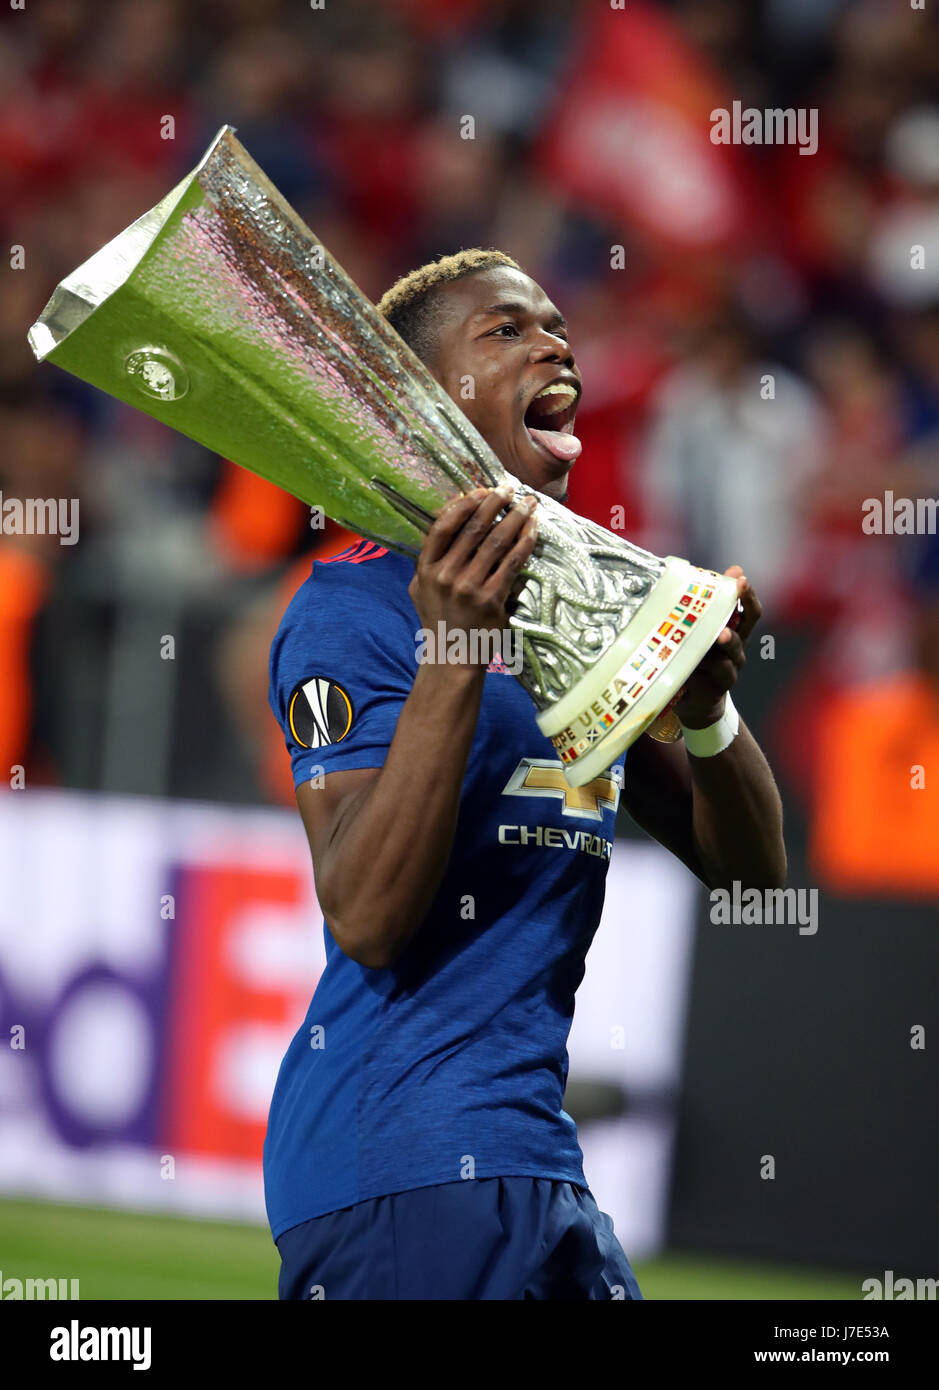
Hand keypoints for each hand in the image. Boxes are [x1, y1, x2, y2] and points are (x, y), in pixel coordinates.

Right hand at [408, 485, 537, 663]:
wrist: (452, 659)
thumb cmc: (439, 620)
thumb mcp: (420, 588)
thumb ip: (430, 559)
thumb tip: (447, 521)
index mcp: (426, 569)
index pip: (442, 527)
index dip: (463, 505)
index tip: (480, 491)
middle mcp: (445, 576)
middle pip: (473, 529)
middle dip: (495, 504)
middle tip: (510, 489)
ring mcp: (469, 588)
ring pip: (496, 542)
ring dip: (515, 518)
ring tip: (529, 504)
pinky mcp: (492, 600)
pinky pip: (513, 563)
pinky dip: (525, 543)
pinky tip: (533, 531)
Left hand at [674, 566, 761, 728]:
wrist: (697, 702)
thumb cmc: (700, 659)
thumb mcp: (703, 632)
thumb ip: (709, 606)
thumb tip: (718, 570)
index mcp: (736, 633)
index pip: (750, 612)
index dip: (748, 596)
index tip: (741, 579)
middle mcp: (737, 652)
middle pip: (742, 634)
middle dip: (735, 622)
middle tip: (726, 614)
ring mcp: (728, 672)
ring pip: (727, 659)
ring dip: (722, 647)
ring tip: (717, 637)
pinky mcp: (713, 690)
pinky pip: (708, 680)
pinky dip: (698, 672)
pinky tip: (689, 665)